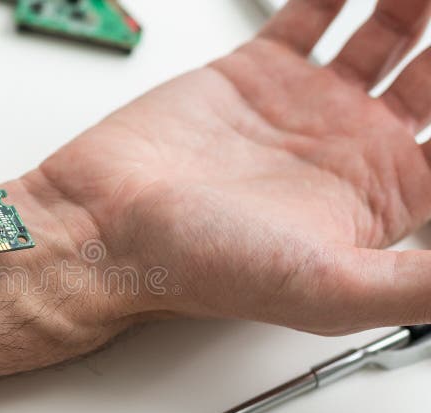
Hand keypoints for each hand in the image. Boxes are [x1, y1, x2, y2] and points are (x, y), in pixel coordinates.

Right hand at [37, 0, 430, 334]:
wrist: (109, 225)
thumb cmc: (202, 264)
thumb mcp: (331, 288)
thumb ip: (422, 283)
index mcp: (381, 198)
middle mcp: (351, 147)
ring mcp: (306, 102)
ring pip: (387, 31)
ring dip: (412, 1)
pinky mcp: (259, 69)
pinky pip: (315, 10)